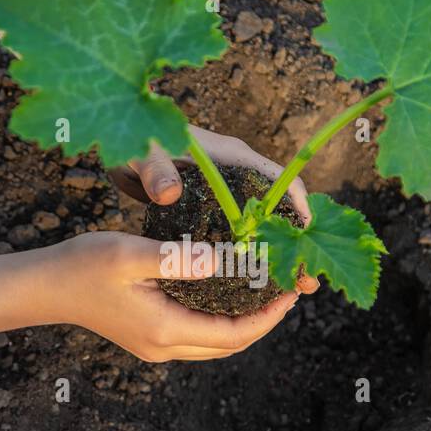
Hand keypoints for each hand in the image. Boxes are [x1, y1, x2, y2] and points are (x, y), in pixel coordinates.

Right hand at [49, 231, 297, 361]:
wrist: (45, 287)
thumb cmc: (83, 265)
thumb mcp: (129, 254)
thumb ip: (177, 259)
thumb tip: (222, 261)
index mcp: (166, 329)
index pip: (235, 333)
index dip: (269, 316)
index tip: (291, 290)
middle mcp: (165, 346)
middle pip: (232, 344)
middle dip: (265, 319)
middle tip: (288, 287)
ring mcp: (157, 347)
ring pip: (217, 344)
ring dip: (246, 321)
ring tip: (267, 290)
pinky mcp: (150, 338)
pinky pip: (200, 336)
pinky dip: (223, 319)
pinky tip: (231, 292)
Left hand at [109, 125, 319, 293]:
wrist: (123, 137)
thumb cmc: (139, 137)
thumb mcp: (145, 153)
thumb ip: (155, 170)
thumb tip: (169, 193)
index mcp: (233, 159)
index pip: (281, 182)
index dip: (299, 210)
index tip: (307, 243)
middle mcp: (237, 177)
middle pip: (279, 212)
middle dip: (294, 246)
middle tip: (305, 282)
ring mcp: (226, 195)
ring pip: (261, 228)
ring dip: (274, 257)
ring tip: (286, 293)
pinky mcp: (211, 210)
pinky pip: (239, 236)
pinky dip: (247, 258)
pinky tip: (246, 286)